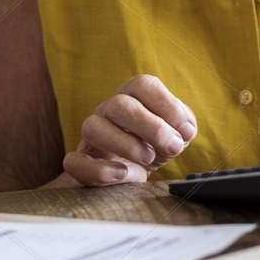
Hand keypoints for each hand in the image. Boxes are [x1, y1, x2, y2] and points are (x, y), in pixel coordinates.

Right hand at [63, 74, 196, 185]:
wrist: (134, 174)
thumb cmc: (158, 146)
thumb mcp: (178, 134)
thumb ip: (184, 127)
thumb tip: (182, 131)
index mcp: (133, 96)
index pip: (143, 85)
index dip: (168, 106)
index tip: (185, 132)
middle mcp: (108, 110)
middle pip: (120, 105)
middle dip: (152, 128)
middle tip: (172, 147)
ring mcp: (91, 135)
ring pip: (92, 127)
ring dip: (126, 145)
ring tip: (149, 159)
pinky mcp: (80, 162)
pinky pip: (74, 161)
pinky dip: (100, 171)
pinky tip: (123, 175)